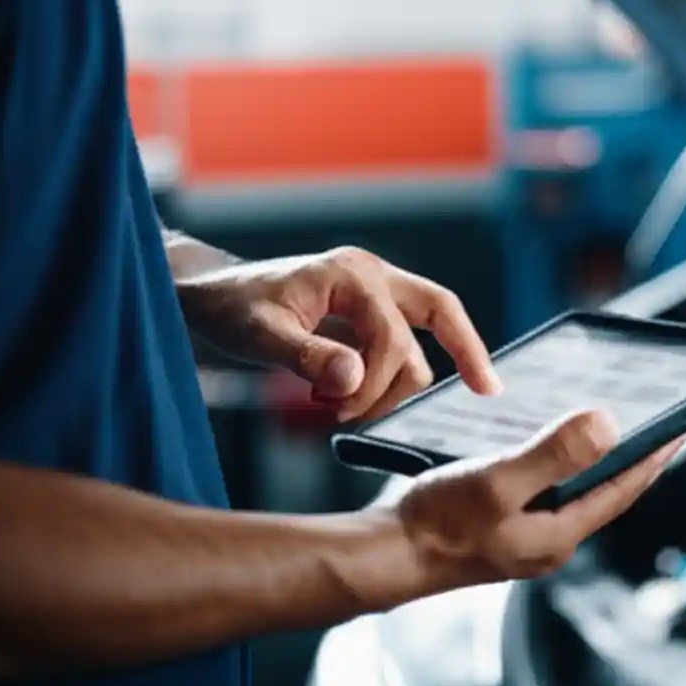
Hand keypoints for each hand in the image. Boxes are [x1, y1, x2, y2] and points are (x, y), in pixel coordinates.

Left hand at [179, 247, 502, 421]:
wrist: (213, 298)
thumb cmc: (231, 308)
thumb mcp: (260, 334)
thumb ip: (307, 357)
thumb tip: (353, 381)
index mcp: (351, 274)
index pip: (392, 336)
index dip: (376, 384)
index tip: (336, 411)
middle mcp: (372, 276)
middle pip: (441, 311)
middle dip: (459, 355)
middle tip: (472, 395)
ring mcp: (373, 293)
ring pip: (419, 340)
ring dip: (394, 384)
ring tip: (342, 408)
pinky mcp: (367, 315)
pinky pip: (405, 343)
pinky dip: (394, 377)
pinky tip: (367, 401)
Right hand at [395, 410, 685, 582]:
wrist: (389, 554)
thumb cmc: (438, 522)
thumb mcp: (499, 480)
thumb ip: (554, 454)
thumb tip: (609, 425)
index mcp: (560, 534)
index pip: (624, 488)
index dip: (657, 453)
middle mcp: (550, 540)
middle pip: (606, 491)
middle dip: (633, 456)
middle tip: (660, 418)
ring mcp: (526, 536)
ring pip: (576, 490)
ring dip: (596, 458)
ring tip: (613, 423)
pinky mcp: (503, 526)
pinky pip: (547, 490)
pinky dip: (559, 463)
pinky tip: (548, 442)